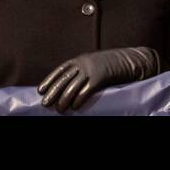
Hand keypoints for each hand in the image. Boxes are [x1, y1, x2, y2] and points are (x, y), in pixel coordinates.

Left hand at [38, 46, 158, 112]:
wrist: (128, 60)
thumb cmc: (109, 65)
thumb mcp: (92, 64)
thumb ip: (80, 72)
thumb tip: (65, 86)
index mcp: (79, 60)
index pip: (60, 70)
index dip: (49, 80)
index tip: (40, 90)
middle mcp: (83, 64)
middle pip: (63, 79)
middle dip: (53, 92)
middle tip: (45, 103)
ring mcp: (91, 70)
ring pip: (73, 87)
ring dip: (64, 99)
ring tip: (60, 109)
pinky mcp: (100, 78)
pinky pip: (86, 90)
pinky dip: (79, 99)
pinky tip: (75, 107)